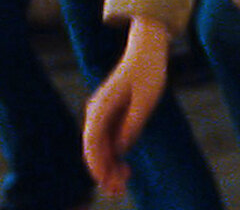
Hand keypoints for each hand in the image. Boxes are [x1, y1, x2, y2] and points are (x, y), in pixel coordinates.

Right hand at [82, 18, 171, 197]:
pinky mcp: (112, 115)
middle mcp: (97, 110)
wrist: (147, 48)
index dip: (95, 163)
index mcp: (102, 105)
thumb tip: (121, 147)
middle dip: (102, 171)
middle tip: (117, 191)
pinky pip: (108, 140)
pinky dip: (114, 157)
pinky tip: (125, 169)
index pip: (91, 140)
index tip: (104, 181)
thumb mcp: (146, 98)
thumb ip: (133, 123)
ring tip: (122, 185)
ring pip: (99, 147)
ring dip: (108, 167)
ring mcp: (103, 113)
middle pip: (93, 147)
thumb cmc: (148, 70)